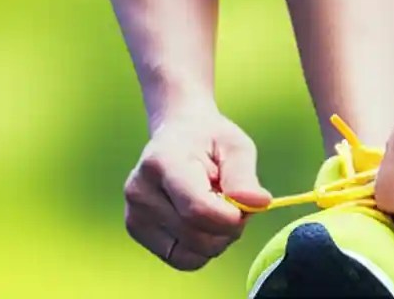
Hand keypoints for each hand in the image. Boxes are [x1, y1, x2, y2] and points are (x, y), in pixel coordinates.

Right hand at [124, 109, 269, 270]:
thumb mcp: (235, 146)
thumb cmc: (208, 139)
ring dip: (215, 240)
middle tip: (232, 205)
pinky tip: (198, 222)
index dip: (231, 218)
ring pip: (191, 254)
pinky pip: (181, 259)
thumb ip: (245, 177)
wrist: (176, 134)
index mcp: (162, 162)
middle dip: (227, 230)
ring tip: (213, 210)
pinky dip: (199, 248)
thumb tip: (259, 204)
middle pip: (197, 237)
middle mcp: (140, 190)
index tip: (245, 206)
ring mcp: (134, 212)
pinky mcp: (136, 229)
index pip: (198, 210)